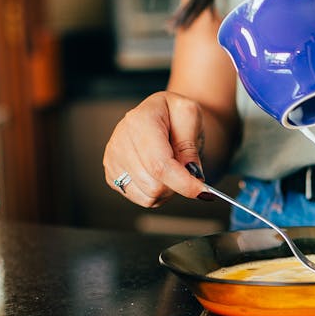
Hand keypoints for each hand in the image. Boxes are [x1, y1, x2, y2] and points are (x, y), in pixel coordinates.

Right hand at [103, 91, 210, 207]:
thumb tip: (191, 174)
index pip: (159, 164)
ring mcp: (113, 159)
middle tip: (185, 166)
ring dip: (168, 189)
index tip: (202, 191)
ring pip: (149, 196)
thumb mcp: (191, 117)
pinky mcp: (112, 175)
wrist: (163, 117)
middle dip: (178, 183)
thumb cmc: (176, 116)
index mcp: (139, 121)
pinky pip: (142, 199)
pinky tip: (159, 174)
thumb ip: (190, 145)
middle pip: (154, 185)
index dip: (182, 182)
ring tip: (172, 167)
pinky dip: (157, 193)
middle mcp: (120, 141)